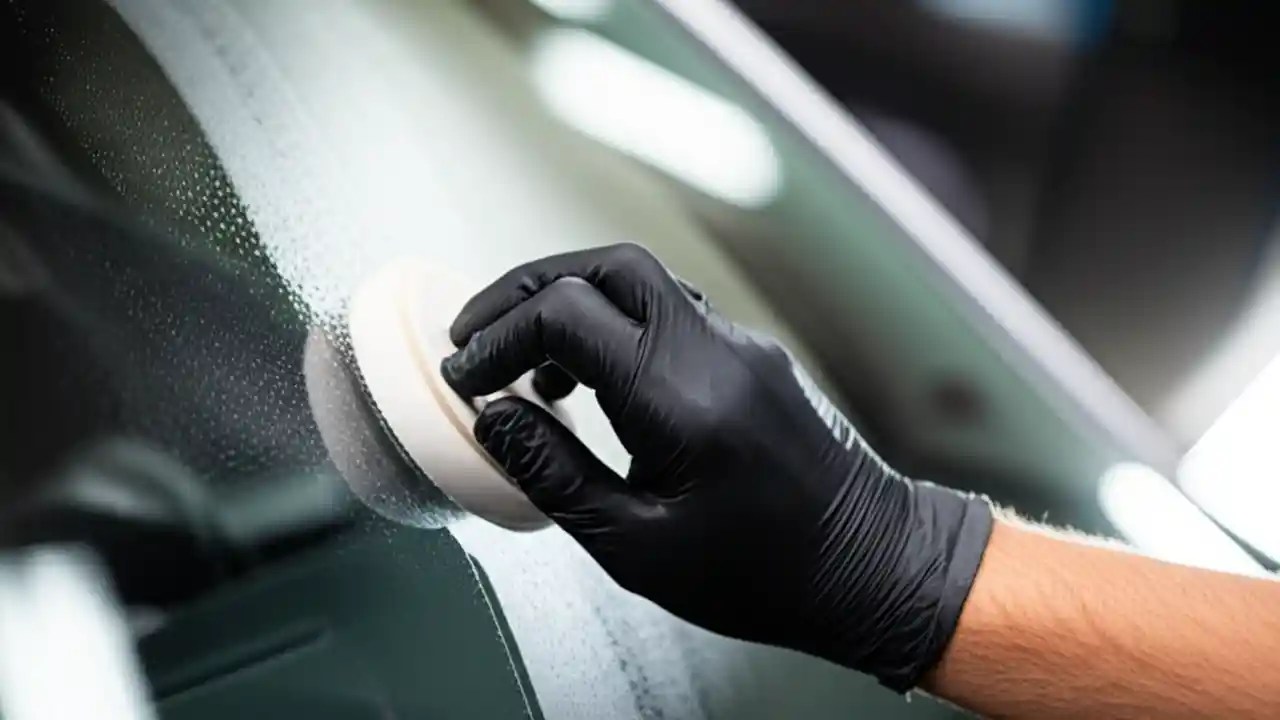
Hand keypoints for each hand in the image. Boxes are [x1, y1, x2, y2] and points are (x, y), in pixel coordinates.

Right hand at [441, 243, 991, 690]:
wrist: (870, 567)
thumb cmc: (762, 574)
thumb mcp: (636, 546)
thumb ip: (554, 474)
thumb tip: (493, 418)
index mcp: (681, 400)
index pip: (566, 316)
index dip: (497, 339)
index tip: (467, 377)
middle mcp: (715, 352)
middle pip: (604, 265)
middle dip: (528, 288)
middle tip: (479, 335)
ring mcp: (740, 345)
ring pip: (641, 279)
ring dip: (573, 301)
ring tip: (529, 366)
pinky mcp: (752, 355)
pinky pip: (672, 310)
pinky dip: (615, 324)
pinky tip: (594, 379)